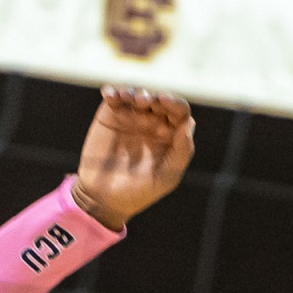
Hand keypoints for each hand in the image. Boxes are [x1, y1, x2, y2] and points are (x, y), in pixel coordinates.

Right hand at [72, 87, 195, 231]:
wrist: (103, 200)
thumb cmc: (138, 193)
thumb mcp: (165, 177)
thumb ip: (181, 152)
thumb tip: (189, 123)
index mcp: (170, 136)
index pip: (178, 112)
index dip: (174, 103)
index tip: (165, 102)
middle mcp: (153, 123)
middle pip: (158, 99)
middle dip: (154, 96)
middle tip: (145, 101)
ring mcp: (131, 118)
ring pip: (137, 94)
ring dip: (135, 91)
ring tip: (128, 98)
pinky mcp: (109, 117)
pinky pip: (113, 98)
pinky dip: (112, 92)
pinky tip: (109, 94)